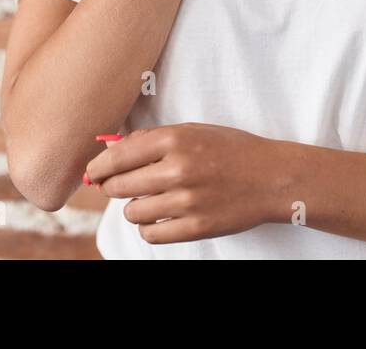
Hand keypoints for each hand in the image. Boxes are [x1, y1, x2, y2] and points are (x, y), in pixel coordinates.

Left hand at [85, 123, 285, 243]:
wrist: (271, 177)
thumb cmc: (229, 150)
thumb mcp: (192, 131)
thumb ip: (152, 139)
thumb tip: (110, 150)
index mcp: (174, 140)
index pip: (116, 157)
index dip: (98, 167)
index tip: (94, 172)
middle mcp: (178, 170)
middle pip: (119, 186)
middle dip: (113, 186)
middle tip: (119, 185)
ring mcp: (187, 202)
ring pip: (132, 212)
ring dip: (134, 207)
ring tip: (149, 200)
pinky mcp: (196, 228)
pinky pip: (151, 235)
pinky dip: (149, 228)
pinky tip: (160, 217)